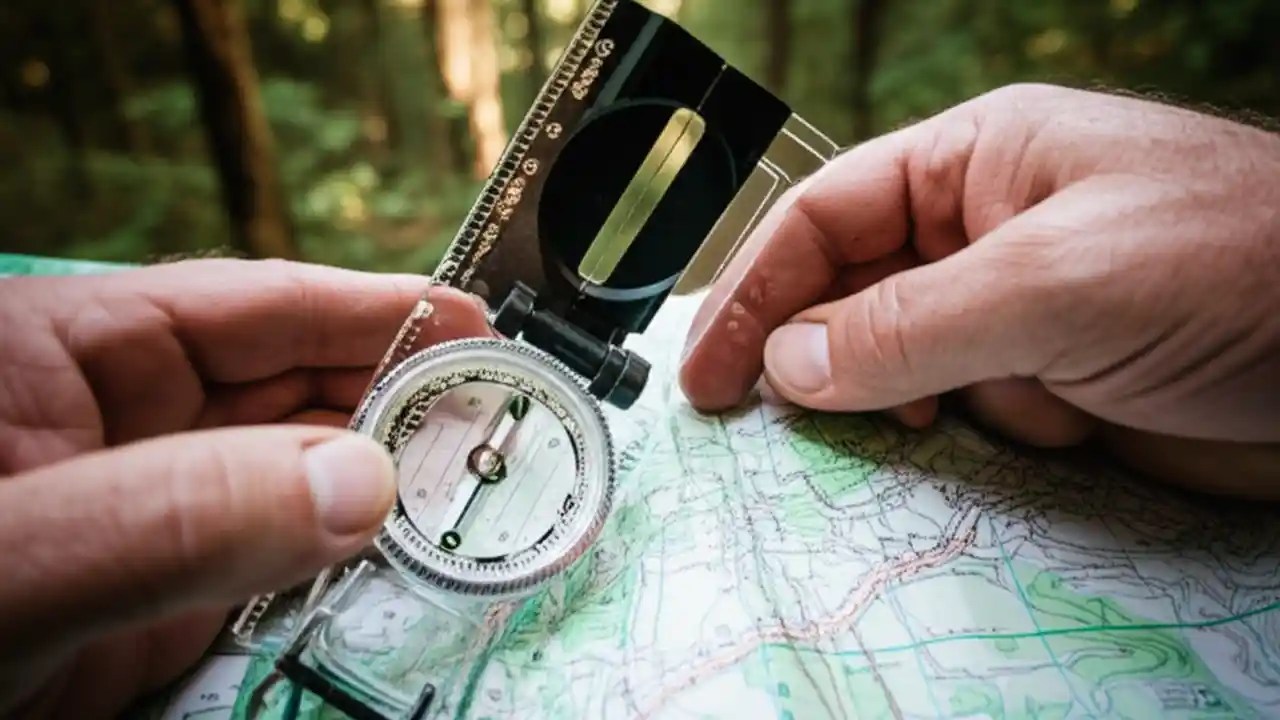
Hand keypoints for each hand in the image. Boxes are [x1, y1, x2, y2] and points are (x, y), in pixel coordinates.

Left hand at [0, 259, 490, 716]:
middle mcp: (121, 427)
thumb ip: (175, 513)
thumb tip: (359, 483)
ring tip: (473, 497)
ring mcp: (149, 518)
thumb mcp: (16, 559)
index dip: (371, 310)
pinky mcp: (162, 604)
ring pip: (297, 482)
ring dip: (383, 490)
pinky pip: (279, 572)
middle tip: (502, 426)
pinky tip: (405, 570)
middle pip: (292, 389)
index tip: (476, 326)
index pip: (249, 309)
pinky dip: (347, 572)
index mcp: (63, 355)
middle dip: (398, 401)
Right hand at [680, 84, 1279, 497]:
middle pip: (855, 295)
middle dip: (821, 357)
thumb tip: (789, 367)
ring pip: (908, 365)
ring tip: (942, 425)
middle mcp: (989, 232)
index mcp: (978, 163)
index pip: (827, 217)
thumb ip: (909, 324)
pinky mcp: (1062, 382)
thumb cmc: (1239, 269)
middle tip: (768, 426)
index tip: (708, 377)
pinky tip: (1036, 438)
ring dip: (910, 404)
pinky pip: (973, 413)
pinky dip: (978, 438)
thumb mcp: (1055, 282)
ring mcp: (1025, 311)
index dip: (753, 291)